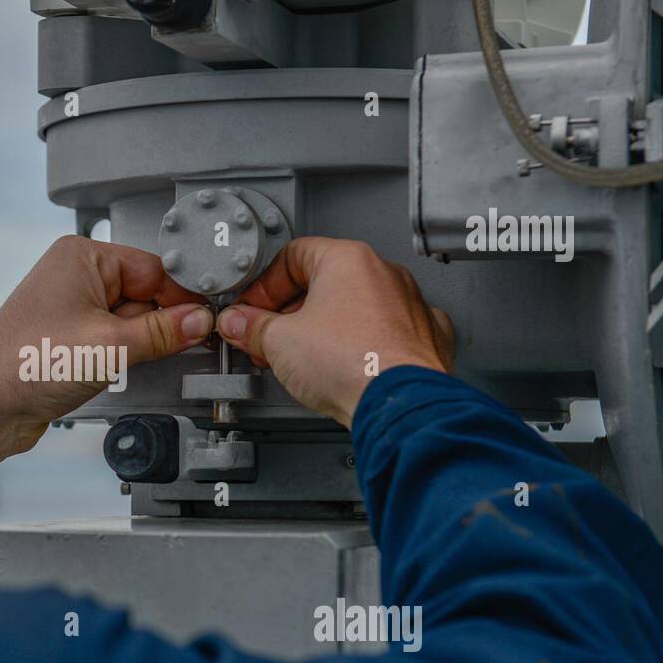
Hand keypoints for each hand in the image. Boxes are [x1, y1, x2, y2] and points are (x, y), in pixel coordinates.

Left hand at [0, 236, 213, 468]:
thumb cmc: (25, 364)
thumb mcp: (112, 346)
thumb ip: (163, 332)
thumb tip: (198, 320)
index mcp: (82, 255)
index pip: (154, 268)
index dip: (181, 298)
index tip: (203, 321)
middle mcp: (75, 274)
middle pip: (145, 294)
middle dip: (155, 325)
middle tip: (157, 349)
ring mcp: (72, 306)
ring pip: (131, 321)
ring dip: (137, 345)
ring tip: (114, 363)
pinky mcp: (71, 335)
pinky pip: (113, 339)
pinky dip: (121, 356)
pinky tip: (108, 372)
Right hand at [216, 237, 453, 427]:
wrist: (400, 405)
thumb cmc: (353, 365)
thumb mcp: (279, 342)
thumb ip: (252, 326)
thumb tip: (239, 323)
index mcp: (348, 260)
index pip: (291, 257)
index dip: (263, 287)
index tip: (250, 312)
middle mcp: (384, 274)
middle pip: (323, 283)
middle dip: (288, 314)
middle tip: (267, 339)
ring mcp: (408, 305)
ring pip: (355, 308)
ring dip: (323, 329)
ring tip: (301, 359)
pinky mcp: (424, 337)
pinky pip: (384, 332)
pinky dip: (362, 344)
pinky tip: (345, 364)